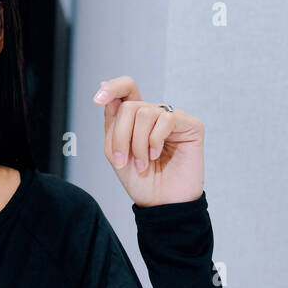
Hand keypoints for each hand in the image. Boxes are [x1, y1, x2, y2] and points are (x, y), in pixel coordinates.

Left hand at [94, 76, 204, 206]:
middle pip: (130, 106)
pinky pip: (166, 119)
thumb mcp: (115, 152)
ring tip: (143, 163)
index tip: (97, 99)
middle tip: (122, 160)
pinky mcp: (191, 125)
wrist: (161, 204)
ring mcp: (173, 119)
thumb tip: (103, 83)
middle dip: (121, 136)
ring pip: (145, 113)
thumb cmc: (141, 182)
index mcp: (135, 120)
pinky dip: (154, 141)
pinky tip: (156, 155)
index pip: (126, 89)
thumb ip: (111, 122)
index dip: (111, 88)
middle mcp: (155, 115)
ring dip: (137, 144)